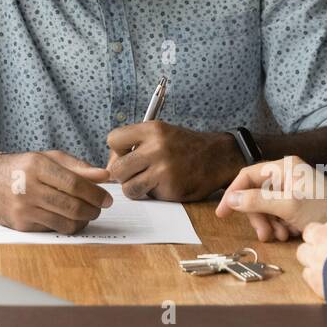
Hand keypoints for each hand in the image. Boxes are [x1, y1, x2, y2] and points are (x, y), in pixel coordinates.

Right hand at [0, 150, 111, 233]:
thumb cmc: (22, 167)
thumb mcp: (47, 158)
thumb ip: (77, 166)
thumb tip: (104, 176)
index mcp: (36, 166)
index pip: (74, 184)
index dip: (96, 194)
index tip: (108, 199)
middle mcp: (28, 188)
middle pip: (72, 206)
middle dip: (93, 209)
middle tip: (100, 208)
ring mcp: (23, 209)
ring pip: (65, 222)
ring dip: (83, 221)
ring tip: (87, 213)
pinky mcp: (20, 225)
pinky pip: (53, 229)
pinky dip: (67, 225)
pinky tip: (70, 218)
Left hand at [105, 121, 239, 201]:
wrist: (218, 157)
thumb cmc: (183, 146)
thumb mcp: (161, 133)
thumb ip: (135, 144)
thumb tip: (108, 167)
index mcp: (152, 129)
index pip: (113, 140)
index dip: (116, 151)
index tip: (126, 155)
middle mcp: (157, 148)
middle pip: (116, 169)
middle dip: (122, 174)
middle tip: (135, 173)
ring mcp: (164, 170)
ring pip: (128, 188)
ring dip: (134, 188)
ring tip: (147, 182)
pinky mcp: (171, 189)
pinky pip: (148, 197)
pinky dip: (153, 194)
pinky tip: (165, 186)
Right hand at [215, 154, 326, 241]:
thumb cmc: (325, 208)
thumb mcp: (287, 206)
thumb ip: (256, 201)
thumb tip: (230, 199)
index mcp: (283, 167)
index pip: (248, 176)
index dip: (233, 193)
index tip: (222, 212)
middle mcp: (286, 175)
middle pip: (256, 195)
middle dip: (258, 216)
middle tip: (265, 234)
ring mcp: (293, 189)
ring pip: (267, 207)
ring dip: (270, 224)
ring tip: (282, 236)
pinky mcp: (299, 203)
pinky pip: (279, 214)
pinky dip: (280, 226)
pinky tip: (291, 234)